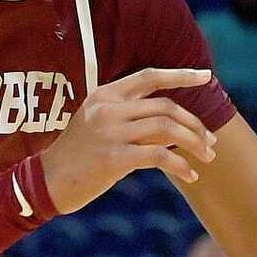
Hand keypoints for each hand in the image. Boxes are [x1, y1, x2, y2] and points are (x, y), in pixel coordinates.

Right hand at [40, 68, 217, 213]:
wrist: (46, 181)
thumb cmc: (76, 155)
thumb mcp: (96, 122)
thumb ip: (126, 114)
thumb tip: (169, 118)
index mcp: (105, 94)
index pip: (150, 76)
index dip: (181, 75)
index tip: (207, 77)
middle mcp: (109, 109)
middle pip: (167, 107)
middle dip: (195, 124)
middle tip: (210, 142)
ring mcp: (111, 133)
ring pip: (168, 128)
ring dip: (194, 143)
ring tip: (206, 157)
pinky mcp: (114, 159)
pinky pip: (159, 156)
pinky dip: (180, 165)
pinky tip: (190, 175)